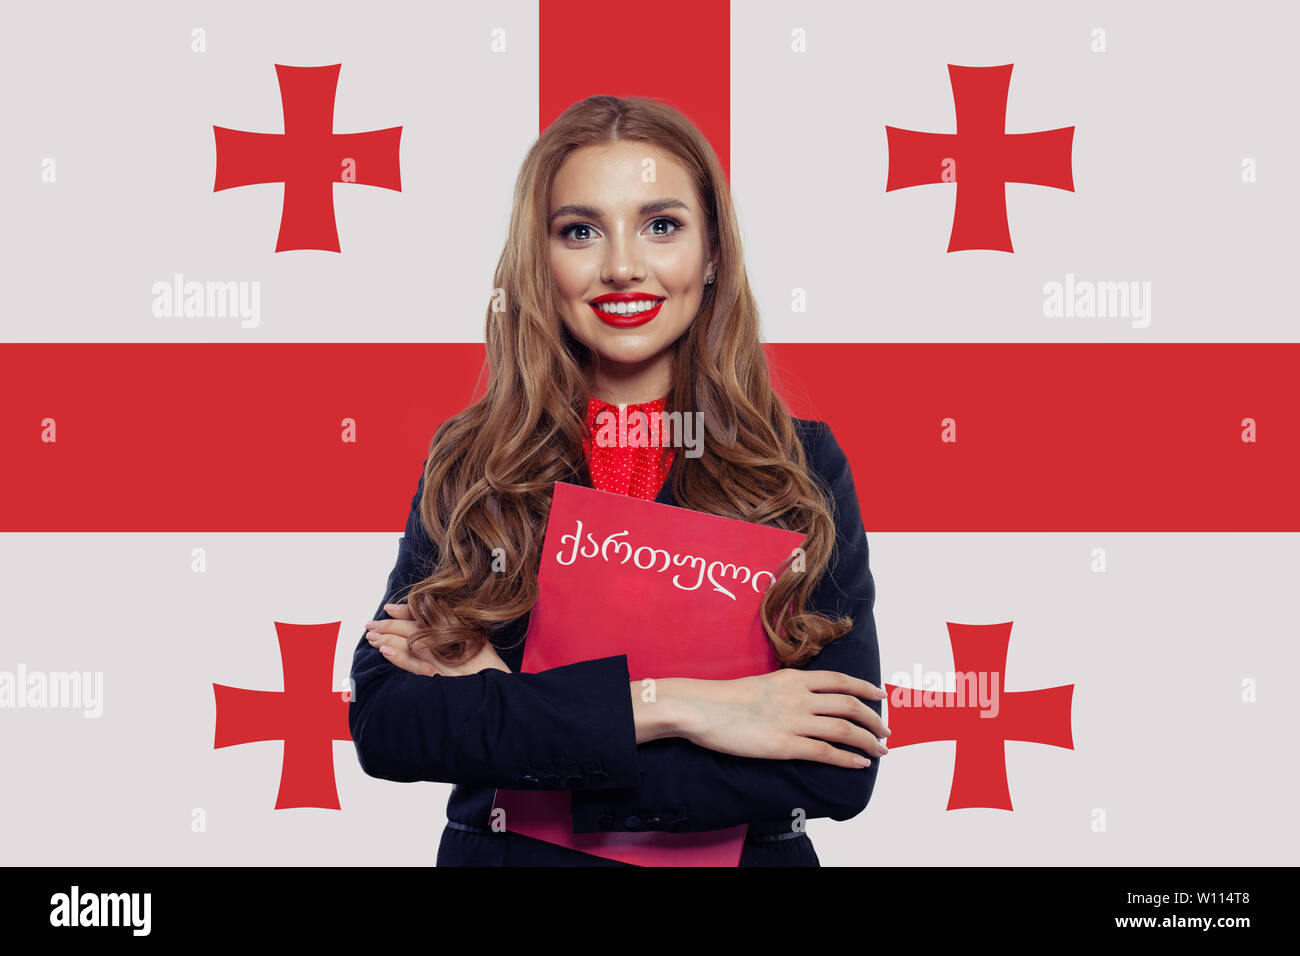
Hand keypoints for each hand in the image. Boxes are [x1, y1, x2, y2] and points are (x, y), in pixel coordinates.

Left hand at [365, 602, 511, 676]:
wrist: (503, 695)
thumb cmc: (492, 672)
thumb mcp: (480, 644)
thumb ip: (462, 632)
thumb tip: (437, 622)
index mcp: (460, 630)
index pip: (428, 616)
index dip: (406, 611)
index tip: (390, 609)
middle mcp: (451, 641)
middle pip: (414, 628)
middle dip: (390, 625)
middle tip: (371, 624)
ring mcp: (445, 660)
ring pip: (410, 644)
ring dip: (388, 638)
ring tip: (371, 637)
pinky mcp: (441, 677)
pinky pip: (416, 665)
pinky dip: (399, 656)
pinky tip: (385, 652)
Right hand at [668, 669, 889, 768]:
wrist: (703, 708)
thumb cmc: (724, 697)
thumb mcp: (763, 682)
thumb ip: (786, 689)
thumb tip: (801, 697)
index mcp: (794, 678)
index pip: (841, 680)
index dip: (865, 688)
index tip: (880, 695)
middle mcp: (800, 697)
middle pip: (850, 705)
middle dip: (873, 719)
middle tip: (886, 730)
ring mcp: (795, 721)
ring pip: (845, 729)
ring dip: (868, 740)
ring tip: (881, 750)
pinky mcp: (786, 745)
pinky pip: (826, 752)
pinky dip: (848, 758)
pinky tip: (861, 764)